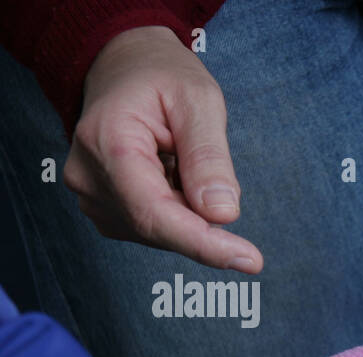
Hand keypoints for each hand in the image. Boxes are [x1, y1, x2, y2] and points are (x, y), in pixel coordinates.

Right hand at [64, 26, 262, 271]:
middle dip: (201, 217)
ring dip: (188, 209)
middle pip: (160, 228)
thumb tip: (221, 214)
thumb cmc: (160, 76)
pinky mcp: (105, 208)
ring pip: (160, 232)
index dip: (204, 243)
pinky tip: (173, 174)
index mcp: (107, 145)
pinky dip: (178, 209)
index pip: (155, 213)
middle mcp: (89, 178)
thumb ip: (209, 157)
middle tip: (212, 172)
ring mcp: (92, 196)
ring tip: (180, 159)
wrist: (124, 67)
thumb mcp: (198, 101)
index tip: (250, 260)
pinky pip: (154, 227)